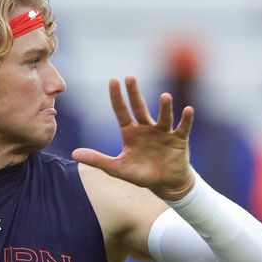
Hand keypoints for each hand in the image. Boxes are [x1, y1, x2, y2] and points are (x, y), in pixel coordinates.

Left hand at [72, 76, 193, 200]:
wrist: (165, 184)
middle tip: (130, 77)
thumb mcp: (116, 168)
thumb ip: (97, 160)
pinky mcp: (178, 140)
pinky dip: (186, 120)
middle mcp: (146, 128)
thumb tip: (74, 154)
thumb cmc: (141, 174)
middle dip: (134, 93)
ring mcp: (163, 133)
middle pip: (139, 108)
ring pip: (163, 117)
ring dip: (164, 107)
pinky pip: (182, 128)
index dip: (117, 97)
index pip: (122, 112)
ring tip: (165, 96)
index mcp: (131, 132)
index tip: (113, 80)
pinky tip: (188, 110)